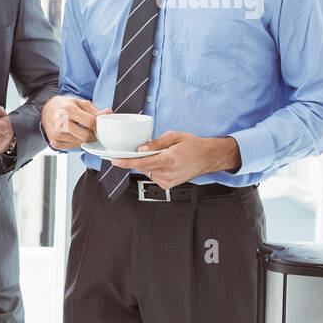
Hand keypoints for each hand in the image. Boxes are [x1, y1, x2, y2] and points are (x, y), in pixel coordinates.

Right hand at [41, 95, 108, 149]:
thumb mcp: (80, 103)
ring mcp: (56, 135)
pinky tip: (74, 134)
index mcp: (68, 110)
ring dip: (85, 139)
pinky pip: (73, 147)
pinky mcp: (55, 143)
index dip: (98, 125)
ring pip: (80, 143)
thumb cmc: (64, 106)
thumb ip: (95, 110)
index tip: (99, 125)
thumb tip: (109, 113)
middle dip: (93, 135)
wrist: (47, 111)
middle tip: (94, 131)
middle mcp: (60, 123)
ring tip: (82, 130)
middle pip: (86, 136)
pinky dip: (77, 142)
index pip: (90, 122)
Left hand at [109, 131, 241, 188]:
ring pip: (147, 171)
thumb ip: (156, 143)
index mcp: (168, 160)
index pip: (141, 162)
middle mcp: (168, 173)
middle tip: (142, 150)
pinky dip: (154, 169)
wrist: (208, 157)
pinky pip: (153, 176)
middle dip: (138, 159)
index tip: (114, 160)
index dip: (125, 162)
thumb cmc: (193, 145)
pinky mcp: (168, 185)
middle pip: (142, 167)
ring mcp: (168, 181)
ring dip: (148, 163)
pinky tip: (164, 163)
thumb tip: (140, 149)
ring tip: (162, 156)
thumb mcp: (174, 136)